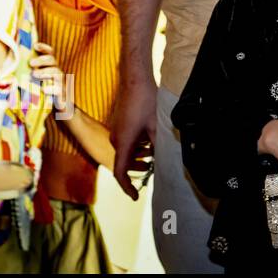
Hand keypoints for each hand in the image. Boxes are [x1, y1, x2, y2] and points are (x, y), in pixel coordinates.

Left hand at [29, 41, 68, 113]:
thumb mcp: (34, 82)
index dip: (44, 48)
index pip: (50, 54)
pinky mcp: (62, 93)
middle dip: (42, 60)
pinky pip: (58, 89)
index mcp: (50, 67)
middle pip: (52, 60)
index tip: (35, 45)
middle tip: (30, 63)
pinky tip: (44, 90)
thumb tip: (7, 71)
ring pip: (57, 73)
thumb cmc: (41, 93)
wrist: (56, 107)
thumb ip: (26, 75)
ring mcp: (60, 82)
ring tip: (34, 75)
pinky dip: (52, 88)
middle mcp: (56, 72)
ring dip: (45, 72)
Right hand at [111, 73, 156, 199]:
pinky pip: (126, 142)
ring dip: (139, 157)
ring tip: (153, 156)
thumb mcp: (156, 126)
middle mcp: (116, 139)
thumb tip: (162, 160)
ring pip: (126, 152)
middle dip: (137, 170)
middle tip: (152, 170)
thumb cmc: (145, 102)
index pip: (120, 173)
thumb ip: (157, 146)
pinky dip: (137, 147)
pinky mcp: (119, 125)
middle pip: (124, 163)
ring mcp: (116, 132)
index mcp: (123, 143)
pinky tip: (150, 142)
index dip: (127, 187)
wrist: (135, 81)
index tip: (135, 197)